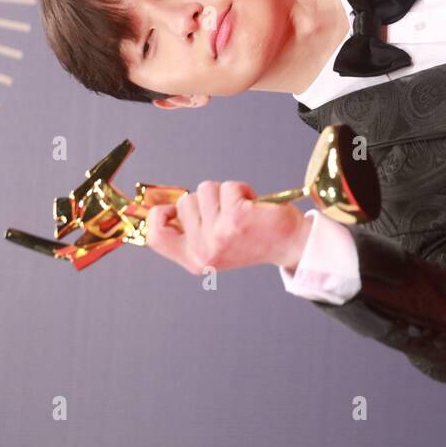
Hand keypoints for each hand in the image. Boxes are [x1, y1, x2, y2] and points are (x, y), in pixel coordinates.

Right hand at [144, 179, 311, 274]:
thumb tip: (165, 206)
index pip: (155, 236)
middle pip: (185, 202)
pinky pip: (229, 186)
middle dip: (207, 199)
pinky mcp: (236, 218)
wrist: (290, 245)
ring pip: (205, 190)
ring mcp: (219, 235)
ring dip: (225, 192)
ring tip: (241, 209)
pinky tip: (254, 205)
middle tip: (228, 215)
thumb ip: (190, 230)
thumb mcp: (215, 244)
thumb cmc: (253, 238)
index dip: (157, 216)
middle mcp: (203, 251)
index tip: (172, 209)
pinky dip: (243, 189)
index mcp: (194, 260)